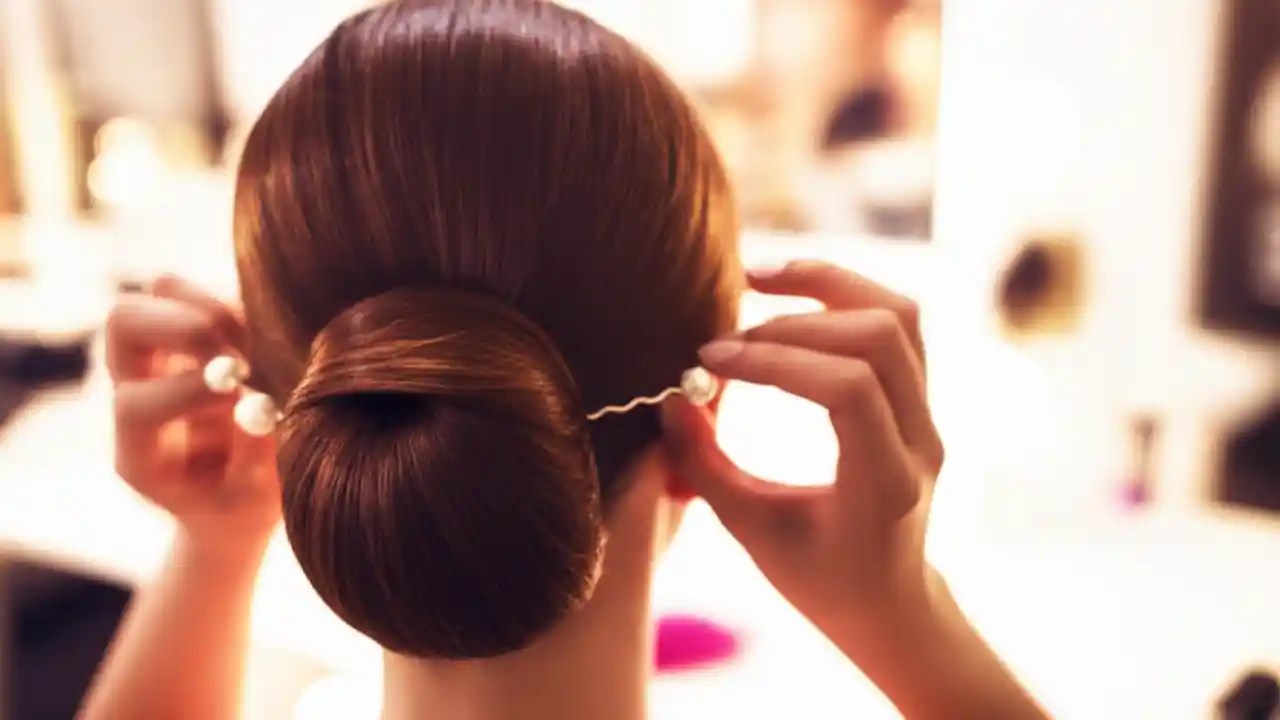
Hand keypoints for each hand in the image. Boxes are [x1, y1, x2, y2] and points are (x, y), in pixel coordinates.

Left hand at [107, 276, 279, 555]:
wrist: (236, 503)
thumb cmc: (241, 511)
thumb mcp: (251, 506)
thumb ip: (253, 463)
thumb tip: (260, 407)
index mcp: (139, 451)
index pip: (135, 404)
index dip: (186, 392)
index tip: (239, 396)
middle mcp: (138, 393)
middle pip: (125, 324)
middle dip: (183, 326)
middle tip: (238, 356)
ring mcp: (163, 358)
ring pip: (161, 291)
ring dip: (212, 307)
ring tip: (255, 345)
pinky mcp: (198, 335)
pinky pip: (206, 293)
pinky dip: (239, 306)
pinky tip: (268, 342)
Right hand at [662, 260, 942, 645]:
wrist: (888, 602)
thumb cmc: (818, 578)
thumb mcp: (753, 532)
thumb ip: (706, 467)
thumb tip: (670, 399)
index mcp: (885, 484)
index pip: (849, 389)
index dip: (776, 361)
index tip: (711, 363)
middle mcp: (921, 441)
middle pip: (882, 336)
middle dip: (795, 320)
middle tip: (726, 336)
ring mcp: (929, 415)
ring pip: (900, 315)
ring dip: (827, 284)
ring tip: (759, 278)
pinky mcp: (921, 398)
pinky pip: (898, 324)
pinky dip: (844, 296)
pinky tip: (790, 298)